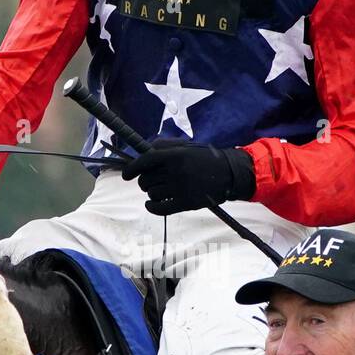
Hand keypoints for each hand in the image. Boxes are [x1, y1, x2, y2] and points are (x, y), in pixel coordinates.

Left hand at [121, 140, 254, 213]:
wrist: (228, 173)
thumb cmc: (204, 158)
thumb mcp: (185, 146)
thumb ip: (164, 146)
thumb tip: (143, 152)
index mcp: (175, 155)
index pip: (145, 161)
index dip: (131, 169)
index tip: (126, 175)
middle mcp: (177, 171)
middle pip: (146, 180)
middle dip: (144, 181)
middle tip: (150, 181)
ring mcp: (182, 188)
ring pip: (152, 194)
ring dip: (151, 193)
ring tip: (159, 190)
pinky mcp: (187, 203)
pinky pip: (160, 209)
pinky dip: (151, 207)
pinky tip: (151, 204)